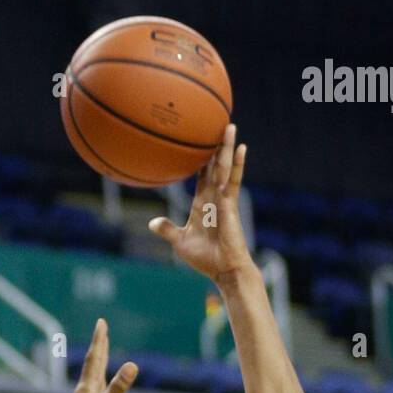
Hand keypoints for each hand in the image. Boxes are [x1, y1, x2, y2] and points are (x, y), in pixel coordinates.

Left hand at [67, 318, 136, 392]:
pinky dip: (103, 384)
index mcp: (86, 390)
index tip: (101, 322)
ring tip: (102, 353)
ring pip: (94, 379)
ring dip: (99, 364)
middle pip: (92, 365)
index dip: (99, 340)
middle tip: (102, 330)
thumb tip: (131, 366)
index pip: (93, 359)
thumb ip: (118, 388)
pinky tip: (103, 388)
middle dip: (99, 347)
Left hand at [148, 123, 253, 284]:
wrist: (222, 269)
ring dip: (226, 147)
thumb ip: (167, 229)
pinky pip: (233, 180)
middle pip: (215, 165)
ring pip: (225, 168)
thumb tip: (152, 222)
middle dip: (216, 146)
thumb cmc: (205, 258)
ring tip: (229, 126)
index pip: (202, 176)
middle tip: (217, 123)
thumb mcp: (180, 241)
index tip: (200, 142)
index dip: (201, 159)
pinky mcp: (230, 204)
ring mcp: (223, 199)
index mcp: (203, 203)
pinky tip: (240, 148)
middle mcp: (214, 197)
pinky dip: (237, 164)